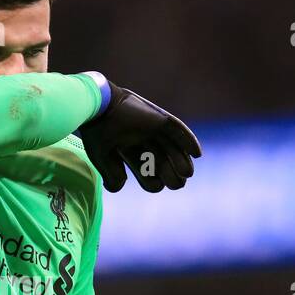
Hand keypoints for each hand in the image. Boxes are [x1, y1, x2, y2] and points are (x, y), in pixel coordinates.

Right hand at [78, 74, 201, 192]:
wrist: (99, 107)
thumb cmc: (96, 131)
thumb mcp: (102, 156)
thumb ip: (111, 174)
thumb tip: (118, 187)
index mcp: (128, 149)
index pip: (144, 169)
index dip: (152, 180)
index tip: (157, 186)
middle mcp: (142, 139)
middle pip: (161, 161)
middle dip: (170, 175)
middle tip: (177, 185)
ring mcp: (153, 128)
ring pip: (172, 148)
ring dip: (181, 162)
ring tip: (187, 174)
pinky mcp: (161, 118)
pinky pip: (179, 130)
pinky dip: (189, 141)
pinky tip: (197, 154)